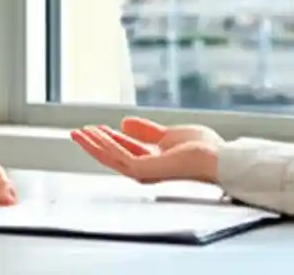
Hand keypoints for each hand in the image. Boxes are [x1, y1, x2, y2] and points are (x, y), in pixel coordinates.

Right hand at [70, 117, 224, 183]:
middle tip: (76, 132)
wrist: (217, 157)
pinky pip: (119, 156)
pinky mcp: (144, 170)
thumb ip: (147, 131)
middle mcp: (145, 169)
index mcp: (151, 161)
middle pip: (112, 156)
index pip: (123, 150)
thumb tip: (124, 122)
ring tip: (78, 133)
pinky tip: (96, 134)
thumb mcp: (168, 133)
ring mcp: (144, 171)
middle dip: (93, 144)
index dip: (107, 138)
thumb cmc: (203, 148)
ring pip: (111, 157)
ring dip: (93, 144)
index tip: (93, 128)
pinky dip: (105, 145)